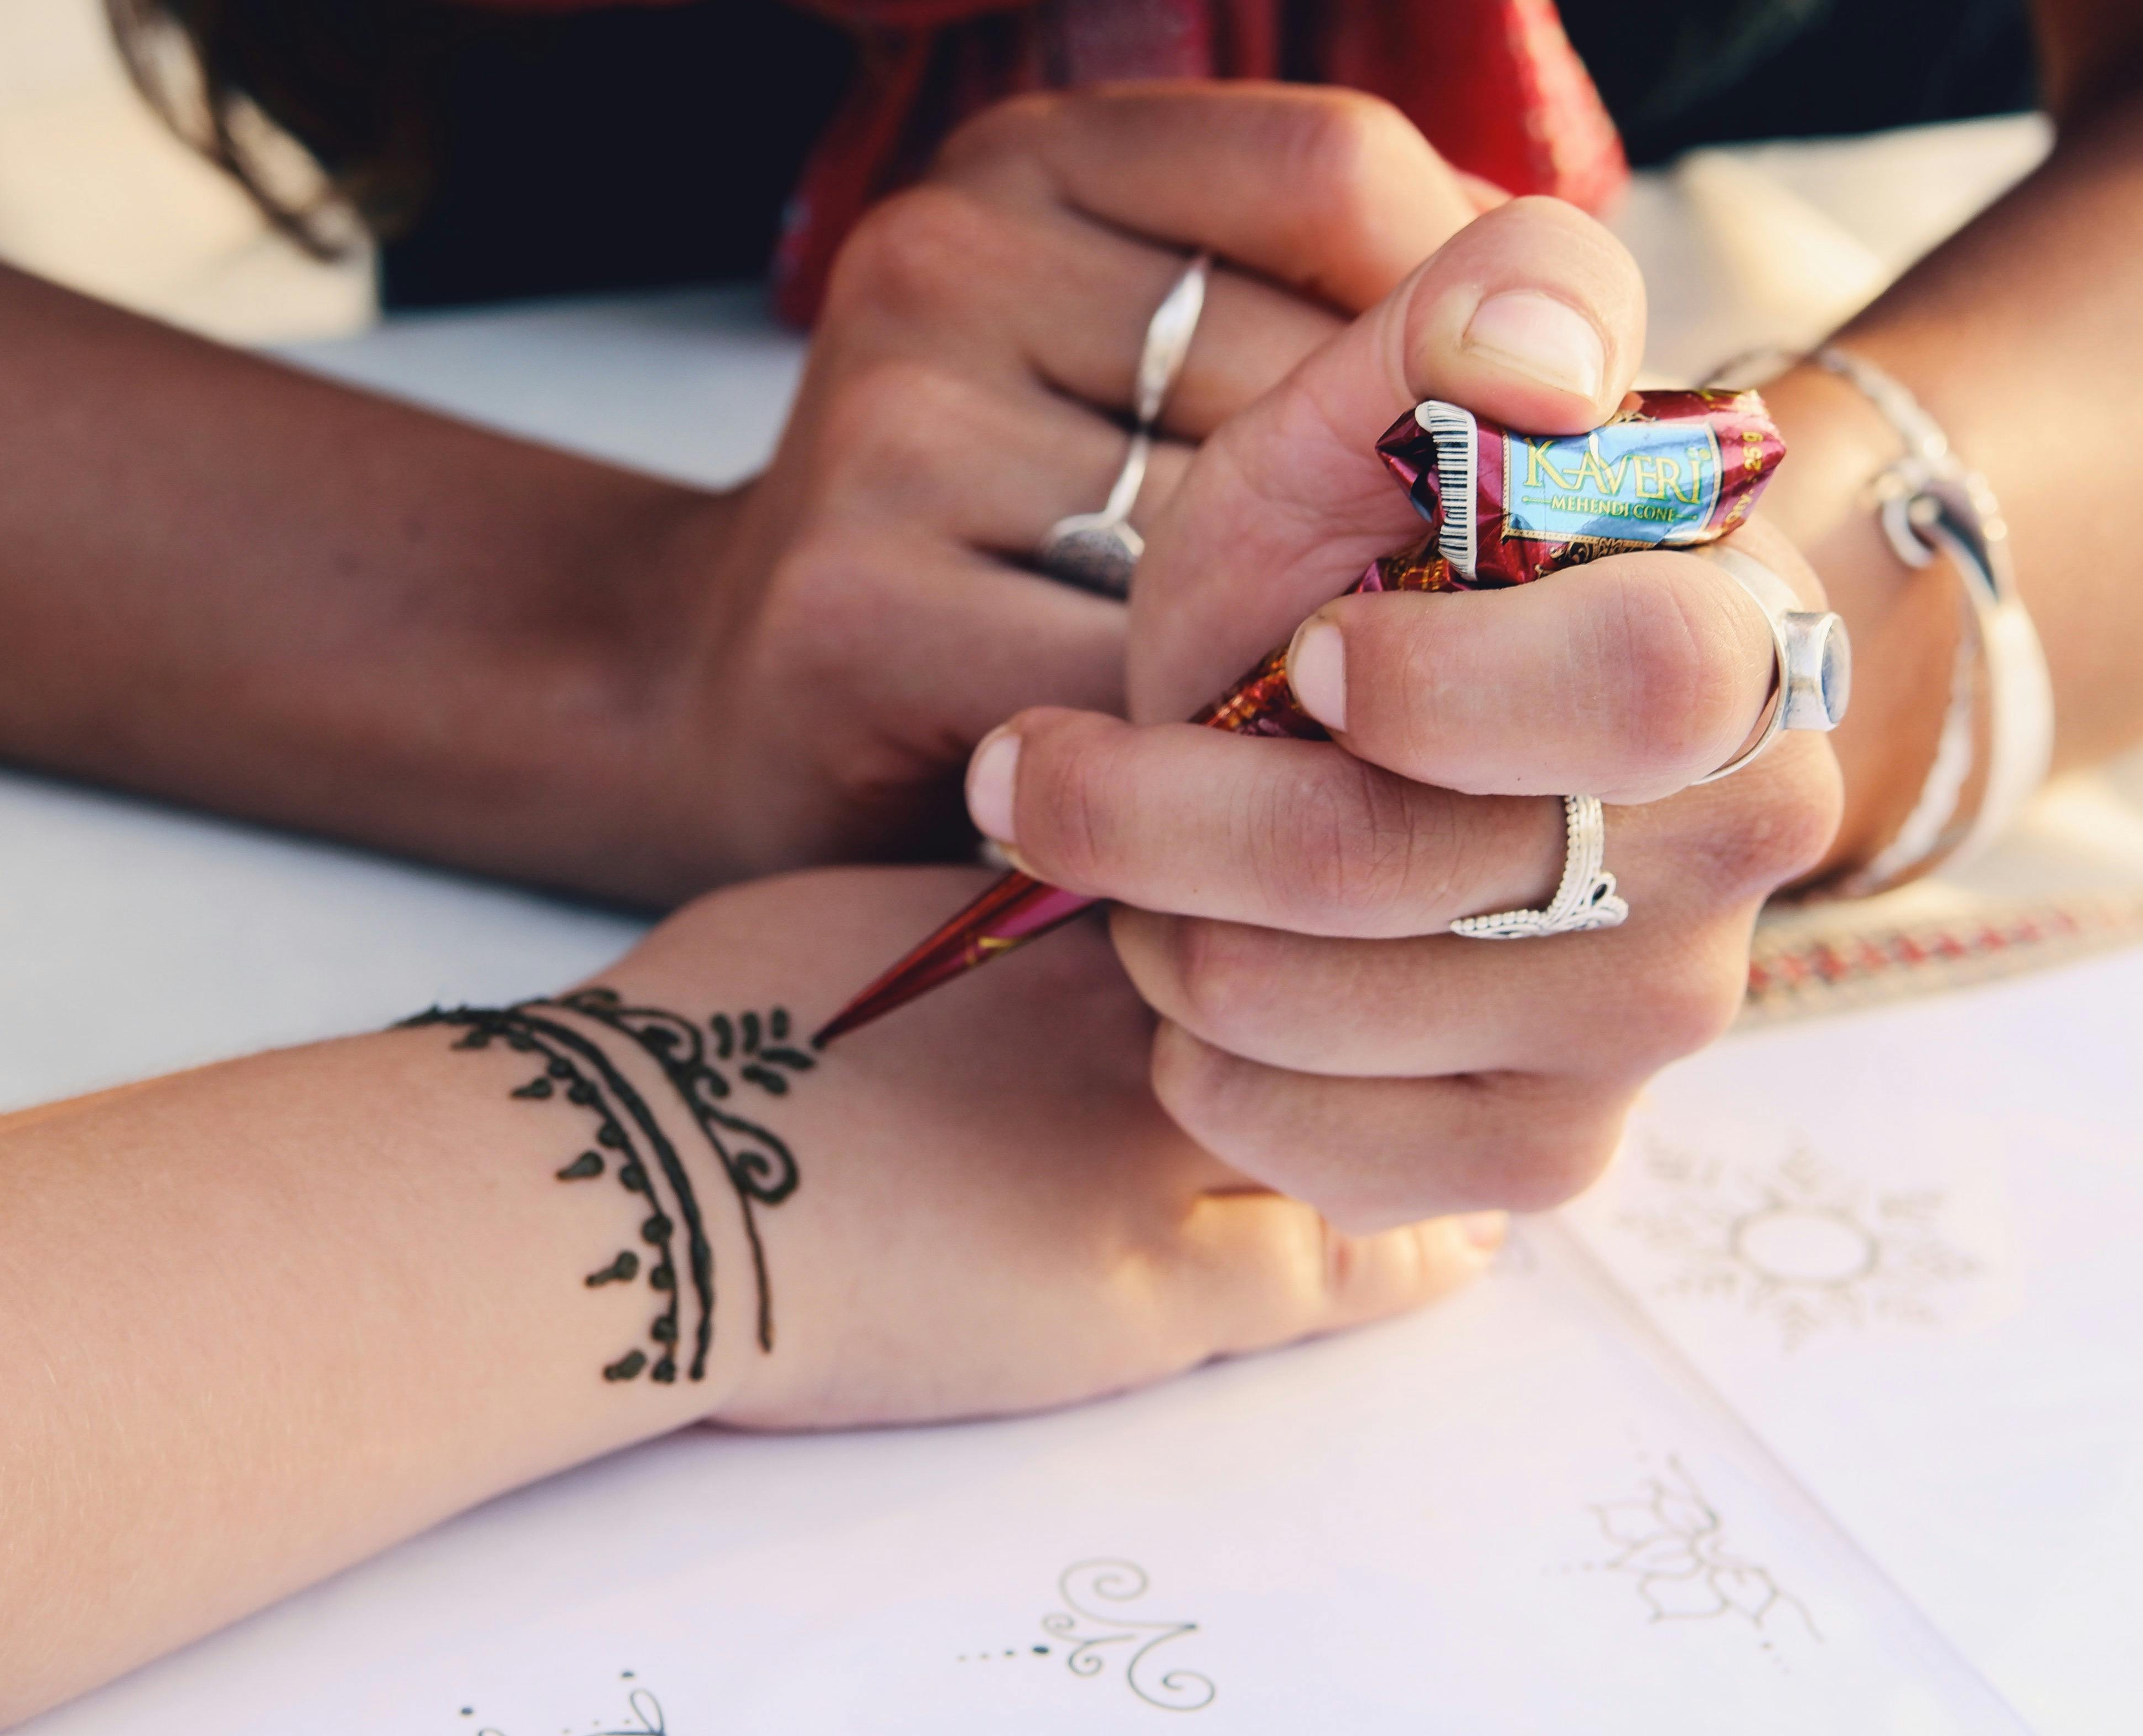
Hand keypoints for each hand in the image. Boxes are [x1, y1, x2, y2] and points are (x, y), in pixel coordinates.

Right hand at [576, 865, 1498, 1429]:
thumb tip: (1097, 868)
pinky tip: (1461, 1240)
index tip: (1389, 851)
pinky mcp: (1160, 1291)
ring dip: (1430, 1092)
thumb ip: (1016, 888)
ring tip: (1499, 1081)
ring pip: (1376, 1106)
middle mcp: (1157, 1007)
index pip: (1280, 855)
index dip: (1346, 856)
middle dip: (1421, 957)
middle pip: (1353, 971)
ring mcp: (1170, 1149)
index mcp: (1085, 899)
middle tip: (1484, 951)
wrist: (642, 1172)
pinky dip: (1414, 1249)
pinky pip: (1340, 1268)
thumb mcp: (882, 905)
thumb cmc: (718, 1024)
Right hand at [643, 83, 1490, 891]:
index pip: (1338, 172)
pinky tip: (1230, 785)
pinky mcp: (853, 603)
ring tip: (1344, 708)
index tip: (1524, 427)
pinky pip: (1137, 691)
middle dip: (1422, 512)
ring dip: (1333, 648)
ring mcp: (887, 422)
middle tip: (1470, 612)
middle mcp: (943, 252)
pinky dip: (1217, 756)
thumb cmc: (1007, 534)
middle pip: (1310, 368)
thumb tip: (1590, 339)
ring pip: (1242, 548)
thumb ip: (1334, 316)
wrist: (725, 687)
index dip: (1468, 307)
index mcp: (1032, 157)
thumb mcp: (1150, 367)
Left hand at [962, 200, 1844, 1229]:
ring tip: (1142, 862)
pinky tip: (1205, 975)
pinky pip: (1336, 1152)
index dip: (1433, 681)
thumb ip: (1464, 319)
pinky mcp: (1562, 1148)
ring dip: (1170, 928)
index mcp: (1730, 629)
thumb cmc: (1345, 569)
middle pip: (1415, 868)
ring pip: (1330, 1011)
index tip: (1294, 652)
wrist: (1347, 739)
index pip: (1640, 686)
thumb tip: (1539, 351)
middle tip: (1066, 773)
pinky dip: (1209, 1065)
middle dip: (1182, 817)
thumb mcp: (1361, 421)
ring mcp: (1665, 1012)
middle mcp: (1744, 836)